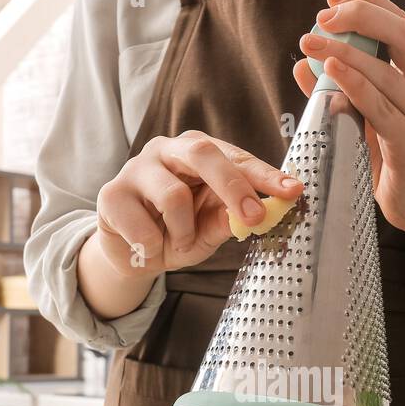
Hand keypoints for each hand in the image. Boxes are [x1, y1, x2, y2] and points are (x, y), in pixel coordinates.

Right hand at [95, 130, 302, 278]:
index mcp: (197, 153)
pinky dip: (153, 246)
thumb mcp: (210, 229)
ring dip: (183, 231)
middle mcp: (167, 151)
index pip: (236, 157)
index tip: (293, 191)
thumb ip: (231, 218)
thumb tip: (259, 213)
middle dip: (233, 187)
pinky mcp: (111, 194)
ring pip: (173, 195)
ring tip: (179, 243)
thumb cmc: (175, 232)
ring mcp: (136, 168)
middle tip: (254, 218)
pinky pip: (143, 225)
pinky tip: (148, 247)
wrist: (131, 254)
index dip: (265, 174)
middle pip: (202, 154)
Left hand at [295, 0, 404, 242]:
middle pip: (403, 34)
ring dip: (344, 53)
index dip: (369, 2)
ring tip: (311, 44)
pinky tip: (331, 73)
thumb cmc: (390, 158)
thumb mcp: (363, 117)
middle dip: (361, 17)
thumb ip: (337, 90)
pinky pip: (381, 109)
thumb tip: (302, 63)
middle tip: (323, 18)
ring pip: (386, 72)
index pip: (401, 22)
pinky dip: (355, 87)